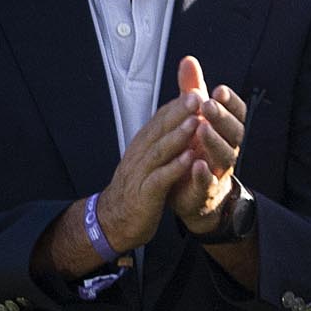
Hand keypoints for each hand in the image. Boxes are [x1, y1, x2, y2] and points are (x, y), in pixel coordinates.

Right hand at [94, 84, 206, 253]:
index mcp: (143, 145)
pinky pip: (160, 178)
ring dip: (177, 135)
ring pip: (159, 150)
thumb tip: (177, 114)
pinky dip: (175, 167)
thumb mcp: (148, 158)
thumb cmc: (137, 186)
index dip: (176, 105)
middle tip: (196, 96)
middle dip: (178, 112)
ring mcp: (141, 173)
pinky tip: (190, 158)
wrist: (114, 220)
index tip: (195, 90)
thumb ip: (161, 137)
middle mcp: (140, 154)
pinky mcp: (145, 193)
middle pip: (159, 129)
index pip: (159, 119)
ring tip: (195, 121)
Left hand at [167, 55, 247, 235]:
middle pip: (234, 132)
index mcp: (226, 130)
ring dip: (214, 142)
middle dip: (222, 117)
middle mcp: (227, 148)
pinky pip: (209, 183)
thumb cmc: (197, 148)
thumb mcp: (194, 116)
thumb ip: (192, 89)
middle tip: (208, 105)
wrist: (193, 192)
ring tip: (201, 129)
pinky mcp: (206, 191)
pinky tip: (196, 164)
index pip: (238, 113)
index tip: (219, 89)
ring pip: (225, 155)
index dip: (231, 102)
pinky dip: (204, 175)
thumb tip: (188, 60)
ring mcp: (219, 170)